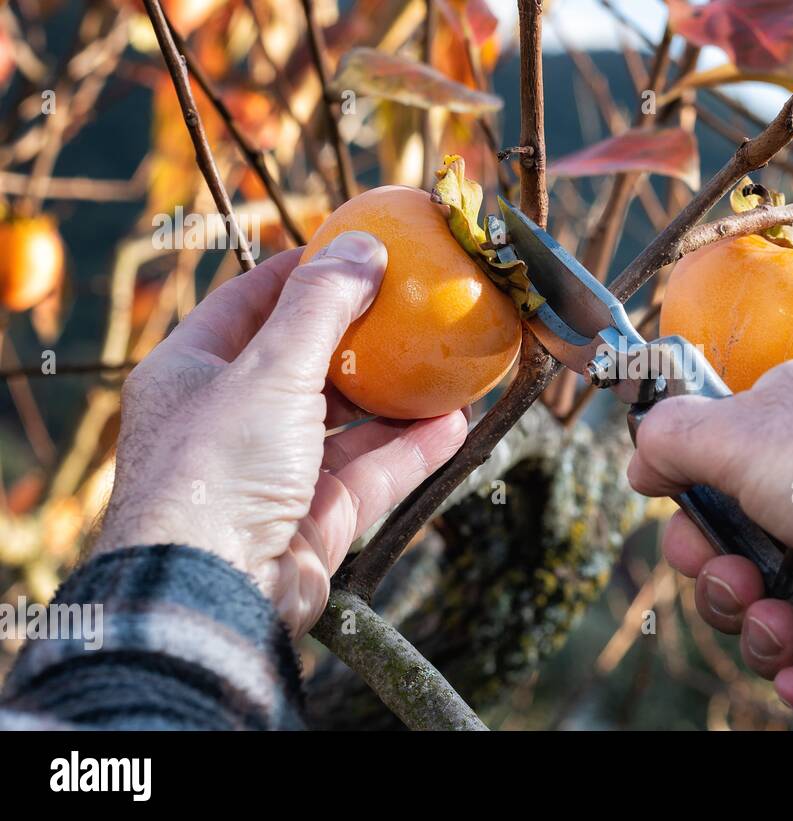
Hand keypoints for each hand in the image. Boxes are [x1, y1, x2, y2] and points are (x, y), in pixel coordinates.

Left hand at [96, 232, 467, 638]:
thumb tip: (363, 243)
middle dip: (360, 336)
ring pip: (345, 423)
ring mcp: (274, 473)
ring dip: (395, 396)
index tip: (358, 250)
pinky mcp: (314, 519)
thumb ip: (321, 304)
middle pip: (303, 363)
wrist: (212, 596)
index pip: (249, 303)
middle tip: (413, 304)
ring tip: (447, 364)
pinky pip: (371, 473)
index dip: (303, 273)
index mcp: (192, 372)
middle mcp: (230, 420)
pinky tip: (454, 423)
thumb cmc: (220, 467)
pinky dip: (411, 449)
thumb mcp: (270, 369)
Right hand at [626, 358, 792, 717]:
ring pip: (774, 613)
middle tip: (749, 589)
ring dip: (765, 638)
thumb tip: (640, 455)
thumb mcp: (747, 432)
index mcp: (776, 431)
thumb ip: (675, 439)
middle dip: (726, 592)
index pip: (707, 489)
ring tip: (788, 635)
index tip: (699, 546)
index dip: (692, 531)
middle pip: (734, 561)